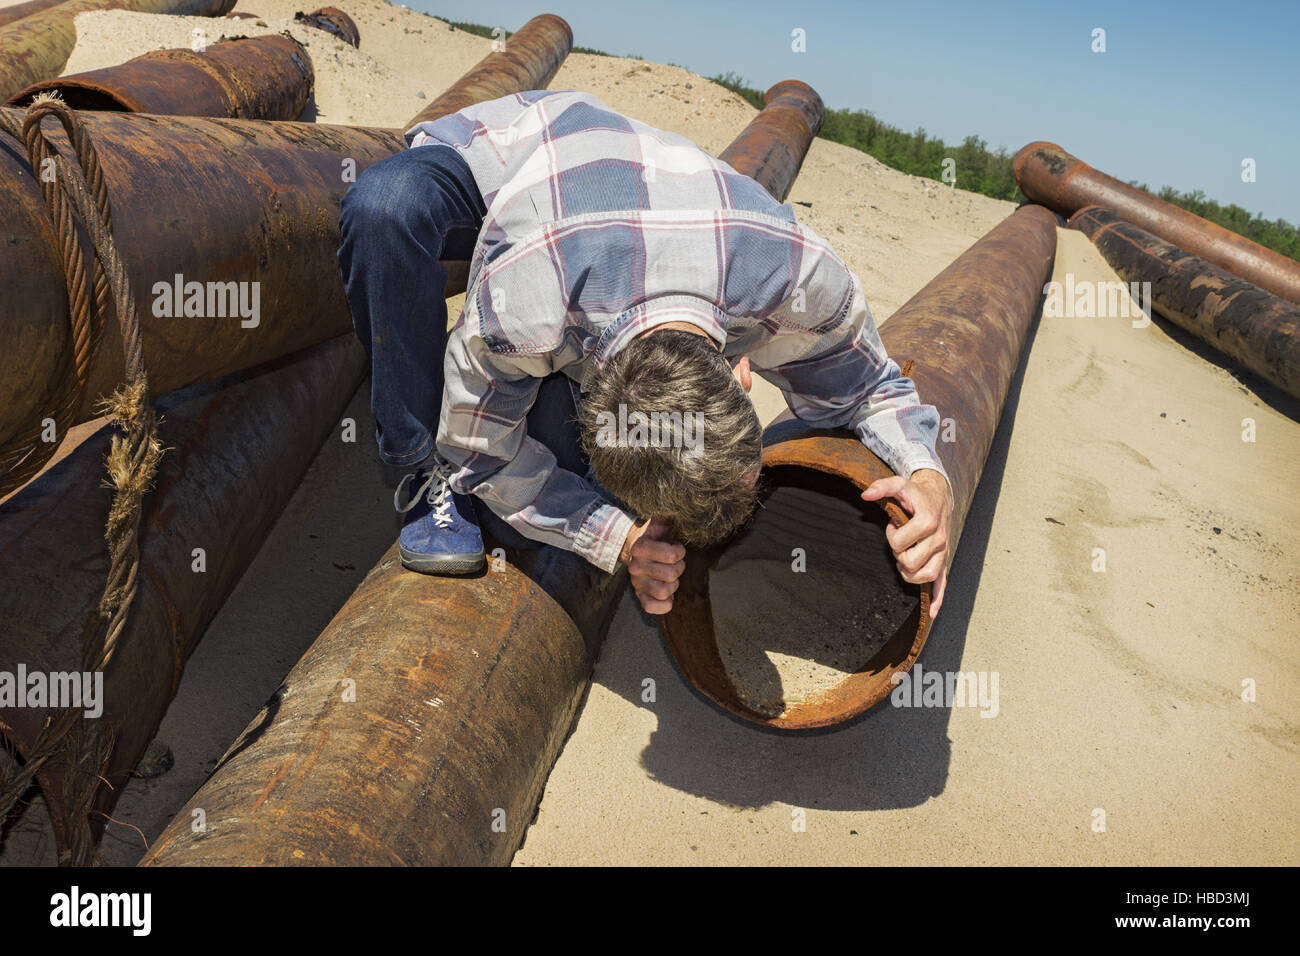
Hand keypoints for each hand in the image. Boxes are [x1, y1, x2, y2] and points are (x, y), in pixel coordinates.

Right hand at [619, 517, 685, 614]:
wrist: (635, 546)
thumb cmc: (655, 535)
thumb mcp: (661, 521)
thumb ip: (671, 516)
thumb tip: (684, 510)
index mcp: (641, 547)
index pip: (673, 555)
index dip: (680, 552)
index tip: (676, 548)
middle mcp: (635, 566)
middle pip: (672, 574)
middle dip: (680, 567)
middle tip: (675, 563)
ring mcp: (636, 582)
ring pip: (665, 592)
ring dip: (674, 584)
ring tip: (671, 576)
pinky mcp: (639, 595)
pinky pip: (652, 607)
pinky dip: (665, 604)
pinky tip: (669, 594)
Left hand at [861, 468, 951, 618]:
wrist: (939, 495)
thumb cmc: (916, 493)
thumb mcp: (898, 484)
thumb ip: (881, 487)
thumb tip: (865, 495)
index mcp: (928, 521)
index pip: (901, 542)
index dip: (892, 536)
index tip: (894, 525)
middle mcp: (939, 538)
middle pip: (911, 562)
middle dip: (899, 554)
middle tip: (899, 542)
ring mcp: (943, 551)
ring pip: (927, 575)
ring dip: (910, 574)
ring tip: (904, 560)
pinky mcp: (944, 559)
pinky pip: (943, 582)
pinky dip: (938, 598)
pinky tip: (931, 611)